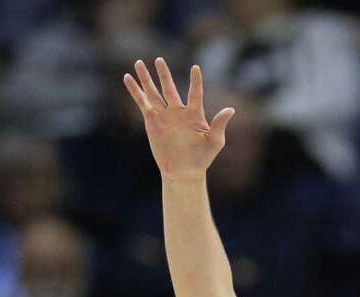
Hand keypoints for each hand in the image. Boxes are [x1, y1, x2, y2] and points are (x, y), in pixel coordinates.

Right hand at [123, 58, 233, 179]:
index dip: (195, 81)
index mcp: (194, 113)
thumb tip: (231, 109)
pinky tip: (128, 78)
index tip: (195, 68)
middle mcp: (178, 111)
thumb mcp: (214, 142)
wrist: (184, 172)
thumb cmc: (202, 158)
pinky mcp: (151, 121)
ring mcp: (164, 115)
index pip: (195, 93)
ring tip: (138, 62)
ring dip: (146, 78)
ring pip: (153, 92)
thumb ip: (219, 124)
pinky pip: (142, 102)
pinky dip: (135, 91)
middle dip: (163, 74)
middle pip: (169, 88)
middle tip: (159, 60)